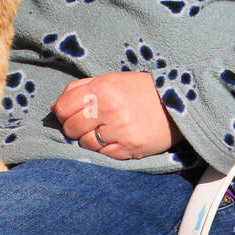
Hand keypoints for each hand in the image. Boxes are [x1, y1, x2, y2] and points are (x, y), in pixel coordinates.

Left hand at [51, 73, 184, 159]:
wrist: (177, 104)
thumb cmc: (140, 90)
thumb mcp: (111, 80)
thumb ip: (81, 89)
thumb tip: (56, 107)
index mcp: (102, 88)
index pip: (63, 108)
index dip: (64, 113)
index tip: (72, 114)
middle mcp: (109, 108)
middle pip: (71, 128)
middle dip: (75, 128)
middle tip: (89, 124)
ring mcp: (119, 130)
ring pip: (85, 144)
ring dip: (91, 140)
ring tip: (105, 131)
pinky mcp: (129, 148)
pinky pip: (103, 155)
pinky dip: (106, 149)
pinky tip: (117, 139)